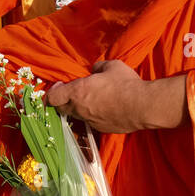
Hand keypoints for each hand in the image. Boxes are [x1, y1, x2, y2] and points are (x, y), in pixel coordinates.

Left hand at [46, 60, 186, 133]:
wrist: (142, 106)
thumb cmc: (125, 84)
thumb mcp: (111, 66)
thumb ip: (98, 67)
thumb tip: (94, 69)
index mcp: (77, 92)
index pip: (53, 97)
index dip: (52, 92)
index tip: (59, 86)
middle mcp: (79, 109)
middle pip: (61, 109)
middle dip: (63, 101)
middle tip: (71, 93)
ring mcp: (90, 121)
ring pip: (76, 116)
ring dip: (78, 109)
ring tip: (90, 100)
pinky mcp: (101, 129)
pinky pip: (91, 122)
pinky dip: (93, 116)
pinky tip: (104, 109)